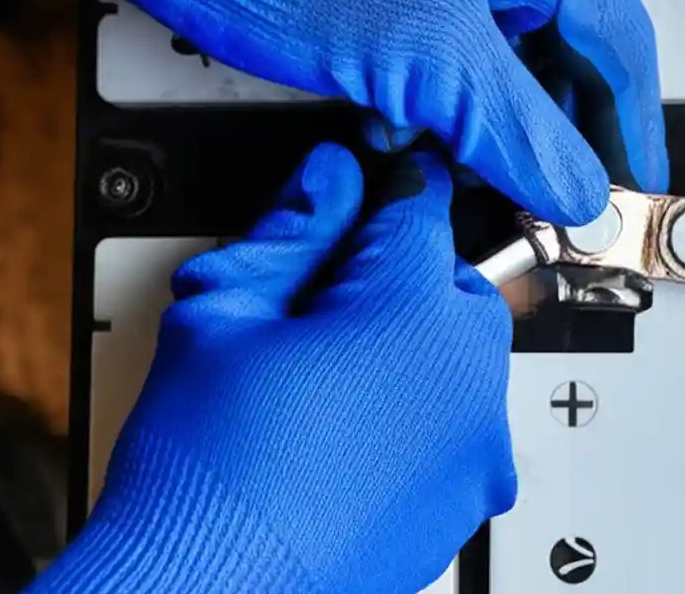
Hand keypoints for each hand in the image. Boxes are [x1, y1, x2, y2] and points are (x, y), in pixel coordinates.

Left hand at [0, 0, 669, 224]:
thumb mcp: (425, 56)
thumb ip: (519, 132)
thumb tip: (579, 189)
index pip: (619, 37)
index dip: (633, 126)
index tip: (635, 188)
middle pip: (568, 49)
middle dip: (557, 131)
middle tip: (557, 196)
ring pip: (506, 56)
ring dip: (496, 123)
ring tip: (477, 170)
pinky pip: (451, 50)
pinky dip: (444, 101)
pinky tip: (413, 130)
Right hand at [29, 144, 515, 592]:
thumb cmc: (205, 475)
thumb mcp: (221, 317)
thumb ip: (293, 233)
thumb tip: (328, 184)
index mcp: (412, 313)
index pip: (419, 208)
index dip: (380, 195)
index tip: (364, 194)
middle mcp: (468, 378)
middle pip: (454, 284)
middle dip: (400, 282)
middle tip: (323, 311)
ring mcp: (479, 446)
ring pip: (464, 357)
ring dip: (417, 352)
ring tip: (331, 388)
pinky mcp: (471, 499)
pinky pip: (467, 427)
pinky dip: (428, 419)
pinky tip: (355, 439)